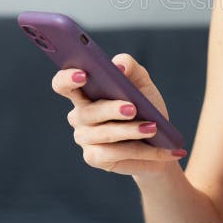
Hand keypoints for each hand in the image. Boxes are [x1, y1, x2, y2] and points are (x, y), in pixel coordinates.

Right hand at [51, 54, 185, 176]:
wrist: (160, 142)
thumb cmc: (146, 108)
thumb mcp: (142, 84)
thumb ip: (130, 67)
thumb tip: (119, 65)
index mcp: (86, 93)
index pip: (63, 84)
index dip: (67, 78)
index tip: (83, 75)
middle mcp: (79, 115)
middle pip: (87, 111)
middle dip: (110, 109)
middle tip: (132, 108)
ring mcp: (84, 137)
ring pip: (103, 133)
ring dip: (129, 131)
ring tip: (152, 128)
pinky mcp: (94, 157)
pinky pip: (112, 153)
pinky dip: (138, 150)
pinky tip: (158, 148)